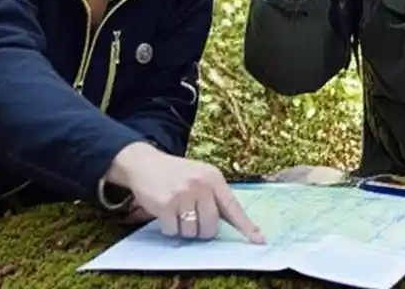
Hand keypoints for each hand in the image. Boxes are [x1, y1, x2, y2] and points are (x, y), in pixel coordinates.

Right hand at [105, 142, 265, 242]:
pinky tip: (165, 212)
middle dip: (201, 230)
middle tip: (192, 217)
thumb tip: (233, 222)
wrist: (145, 163)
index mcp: (214, 178)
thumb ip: (215, 197)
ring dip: (183, 228)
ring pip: (191, 232)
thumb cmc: (177, 174)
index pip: (233, 207)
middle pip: (211, 227)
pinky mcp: (166, 204)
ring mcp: (183, 194)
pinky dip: (168, 227)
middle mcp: (201, 185)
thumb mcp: (200, 177)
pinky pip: (173, 231)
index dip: (246, 226)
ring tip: (177, 210)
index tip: (259, 240)